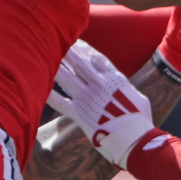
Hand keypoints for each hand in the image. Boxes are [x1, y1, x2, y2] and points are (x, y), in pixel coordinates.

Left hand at [49, 41, 155, 166]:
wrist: (135, 138)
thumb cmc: (141, 121)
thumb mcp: (138, 98)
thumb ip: (126, 88)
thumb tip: (122, 85)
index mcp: (114, 78)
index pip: (96, 58)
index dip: (84, 49)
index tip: (75, 41)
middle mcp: (99, 84)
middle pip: (78, 63)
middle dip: (67, 52)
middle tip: (54, 40)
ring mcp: (88, 98)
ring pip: (67, 79)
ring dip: (55, 68)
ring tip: (42, 57)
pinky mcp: (80, 114)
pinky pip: (61, 103)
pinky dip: (50, 96)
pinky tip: (39, 89)